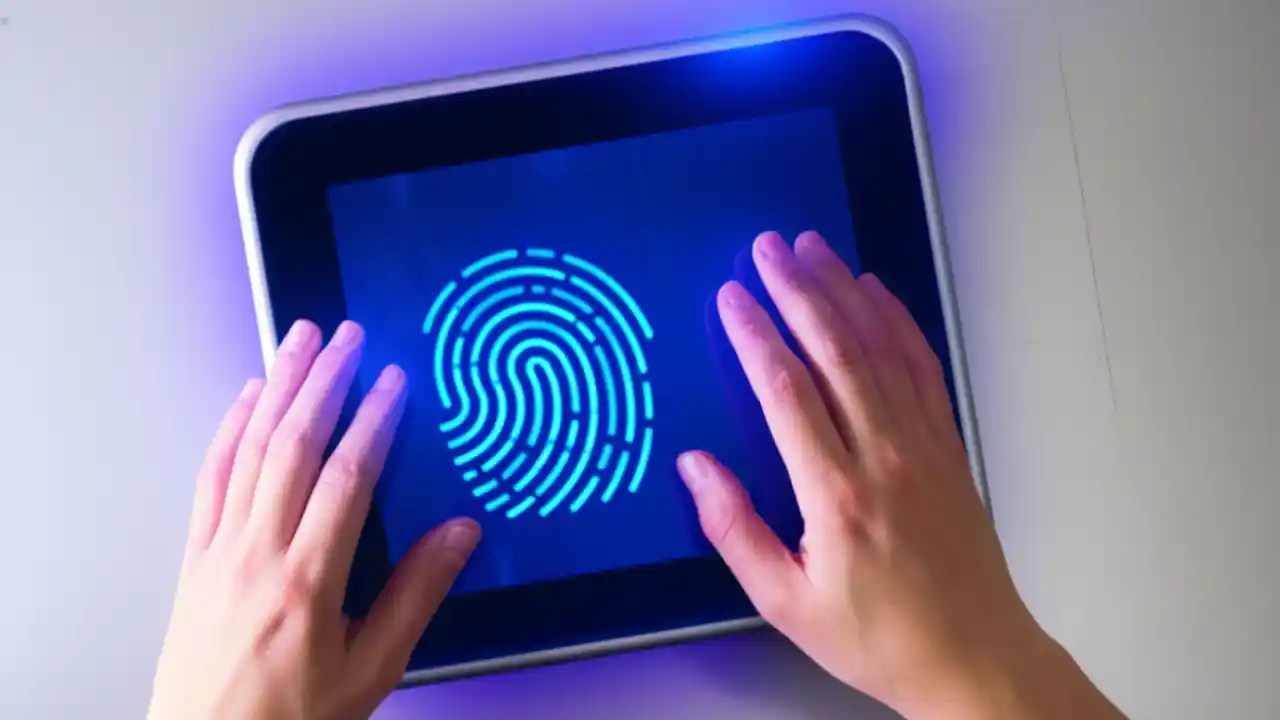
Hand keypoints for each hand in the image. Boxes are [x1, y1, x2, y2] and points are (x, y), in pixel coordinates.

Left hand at [150, 320, 479, 719]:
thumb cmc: (290, 718)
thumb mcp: (373, 668)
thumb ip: (416, 596)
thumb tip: (459, 535)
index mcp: (308, 580)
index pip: (348, 477)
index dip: (374, 420)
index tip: (393, 380)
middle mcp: (257, 554)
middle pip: (294, 446)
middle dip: (324, 382)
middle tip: (346, 336)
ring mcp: (219, 551)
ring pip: (250, 449)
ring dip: (277, 388)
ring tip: (297, 341)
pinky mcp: (195, 558)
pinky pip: (211, 477)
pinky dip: (230, 430)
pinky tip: (246, 400)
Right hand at [678, 232, 1120, 718]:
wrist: (972, 658)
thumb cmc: (878, 637)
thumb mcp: (785, 602)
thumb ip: (735, 530)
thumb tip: (697, 467)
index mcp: (836, 495)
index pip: (787, 391)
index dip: (755, 334)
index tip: (731, 296)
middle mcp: (884, 458)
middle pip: (837, 351)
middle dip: (797, 290)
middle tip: (767, 247)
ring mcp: (924, 447)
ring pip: (881, 349)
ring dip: (844, 292)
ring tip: (813, 249)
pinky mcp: (949, 449)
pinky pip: (922, 369)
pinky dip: (898, 323)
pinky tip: (877, 294)